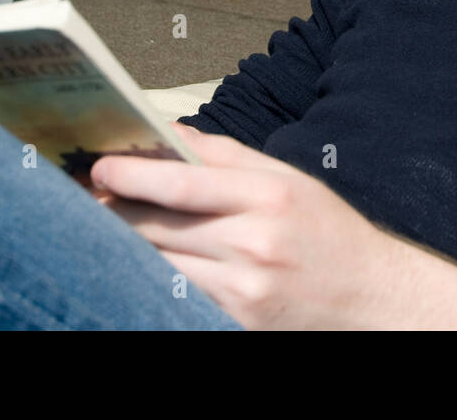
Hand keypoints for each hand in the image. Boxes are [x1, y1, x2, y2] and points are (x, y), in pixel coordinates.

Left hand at [89, 124, 403, 328]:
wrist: (369, 297)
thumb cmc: (328, 232)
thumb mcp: (288, 180)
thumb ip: (225, 154)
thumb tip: (170, 134)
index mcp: (269, 197)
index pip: (182, 182)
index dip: (132, 174)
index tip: (100, 165)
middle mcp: (255, 244)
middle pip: (160, 225)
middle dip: (116, 209)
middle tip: (88, 195)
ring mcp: (244, 290)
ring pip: (160, 262)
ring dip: (126, 244)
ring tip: (107, 225)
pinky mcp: (237, 322)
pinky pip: (178, 296)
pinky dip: (152, 278)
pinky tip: (137, 264)